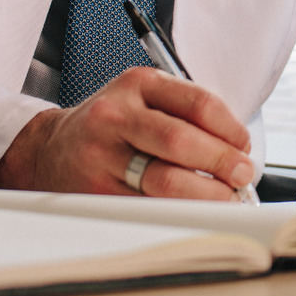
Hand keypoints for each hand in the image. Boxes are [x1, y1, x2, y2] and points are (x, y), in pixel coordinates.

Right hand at [0, 67, 255, 199]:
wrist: (51, 150)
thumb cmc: (112, 126)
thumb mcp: (144, 99)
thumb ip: (187, 114)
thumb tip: (237, 149)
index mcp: (137, 85)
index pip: (197, 103)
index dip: (230, 128)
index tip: (244, 146)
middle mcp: (116, 115)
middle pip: (181, 141)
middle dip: (221, 162)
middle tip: (241, 175)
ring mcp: (102, 155)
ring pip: (164, 180)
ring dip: (205, 193)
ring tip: (224, 197)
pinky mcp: (96, 190)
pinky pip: (147, 205)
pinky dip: (179, 211)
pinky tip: (193, 210)